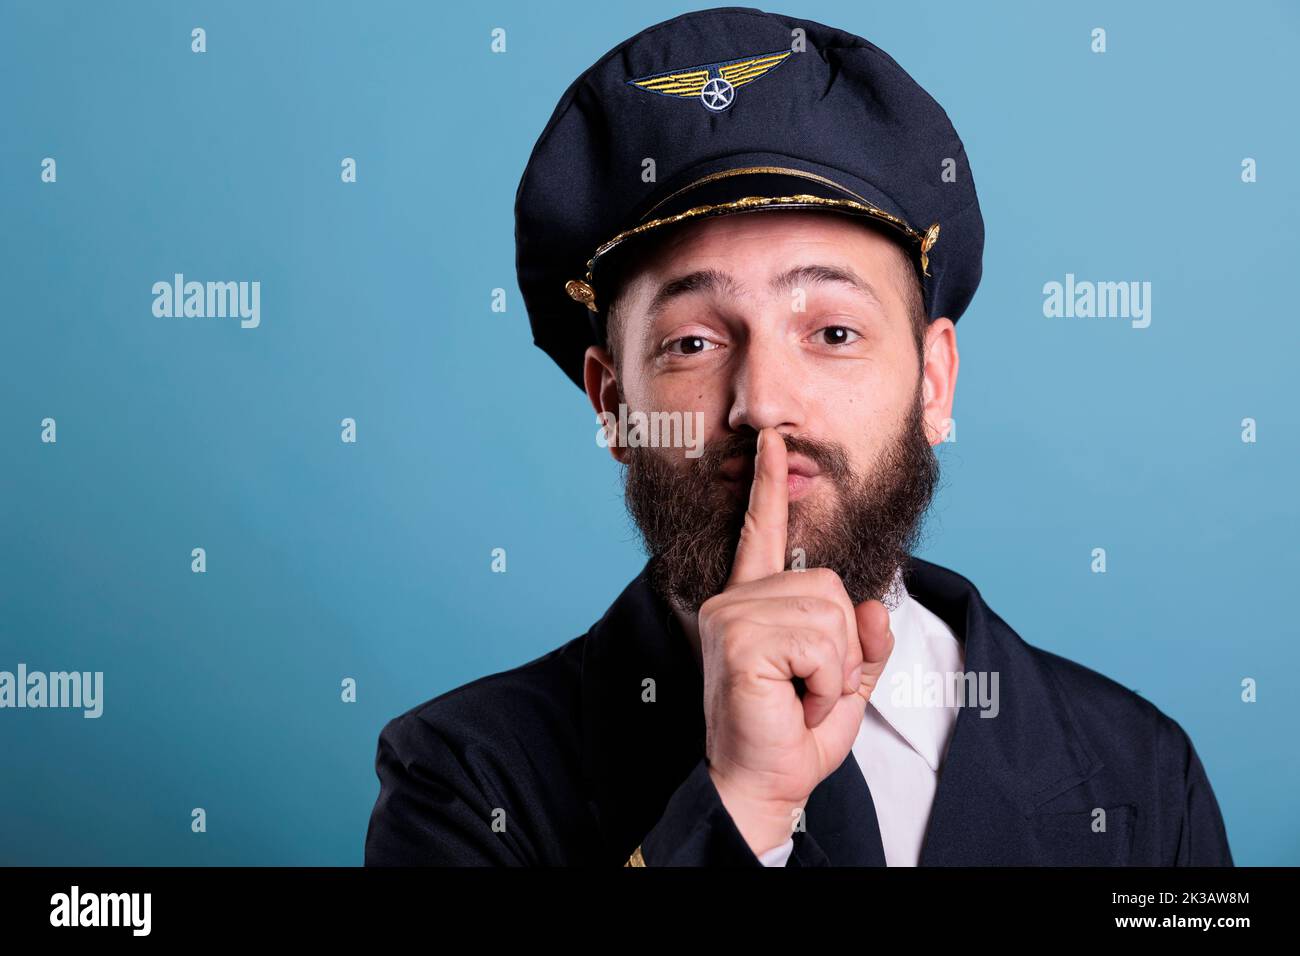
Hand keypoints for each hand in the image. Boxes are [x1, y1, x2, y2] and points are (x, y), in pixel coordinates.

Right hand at [699, 427, 894, 855]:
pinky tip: (794, 700)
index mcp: (754, 602)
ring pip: (829, 612)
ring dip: (834, 669)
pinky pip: (820, 641)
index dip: (768, 487)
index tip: (772, 443)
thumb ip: (864, 642)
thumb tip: (875, 604)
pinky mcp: (740, 636)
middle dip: (842, 646)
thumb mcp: (846, 684)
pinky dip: (825, 680)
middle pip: (828, 586)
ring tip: (800, 696)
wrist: (763, 782)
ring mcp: (733, 614)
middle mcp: (736, 599)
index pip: (763, 532)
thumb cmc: (793, 735)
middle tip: (810, 687)